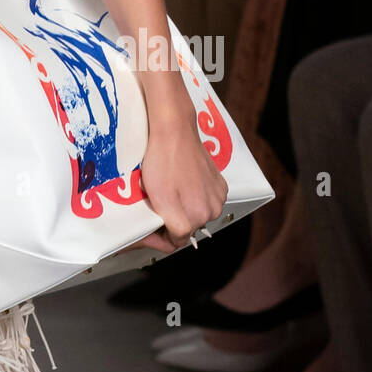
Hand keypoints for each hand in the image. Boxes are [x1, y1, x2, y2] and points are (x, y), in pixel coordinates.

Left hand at [124, 115, 227, 254]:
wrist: (174, 131)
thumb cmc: (162, 162)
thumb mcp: (160, 200)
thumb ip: (173, 227)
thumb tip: (178, 240)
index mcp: (196, 218)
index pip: (178, 240)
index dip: (161, 234)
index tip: (151, 222)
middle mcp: (212, 211)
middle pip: (190, 227)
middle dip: (173, 219)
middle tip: (157, 203)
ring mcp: (218, 196)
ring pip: (198, 212)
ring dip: (185, 207)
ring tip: (168, 190)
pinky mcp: (220, 183)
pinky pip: (206, 198)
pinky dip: (195, 195)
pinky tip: (181, 182)